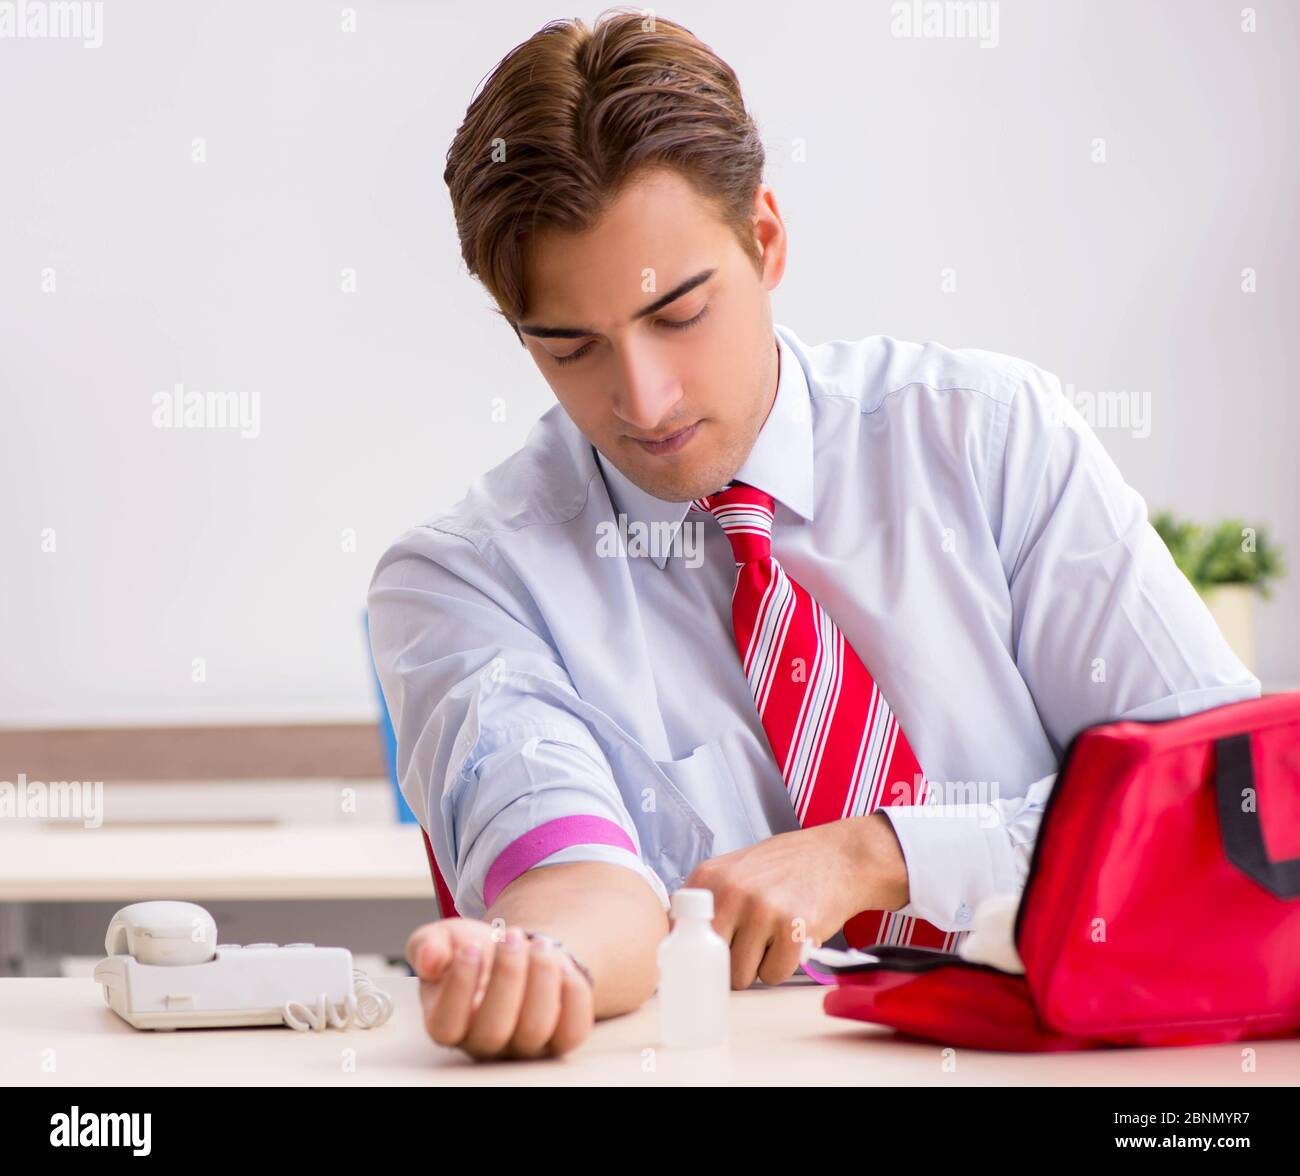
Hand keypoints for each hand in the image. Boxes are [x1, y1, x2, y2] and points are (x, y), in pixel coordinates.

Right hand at [405, 917, 593, 1060]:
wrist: (516, 951)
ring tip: (540, 944)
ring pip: (536, 1028)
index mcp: (447, 1025)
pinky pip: (573, 1031)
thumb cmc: (475, 951)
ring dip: (542, 977)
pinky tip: (563, 965)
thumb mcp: (443, 939)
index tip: (472, 946)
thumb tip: (429, 957)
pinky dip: (574, 994)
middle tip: (512, 936)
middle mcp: (485, 1044)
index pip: (446, 1026)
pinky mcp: (560, 1040)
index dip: (459, 984)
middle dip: (507, 974)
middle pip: (494, 1030)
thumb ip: (426, 945)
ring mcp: (525, 1047)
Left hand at [682, 814, 906, 988]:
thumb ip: (705, 901)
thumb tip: (674, 943)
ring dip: (758, 966)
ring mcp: (762, 909)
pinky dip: (784, 966)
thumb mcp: (733, 871)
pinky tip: (792, 939)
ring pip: (742, 975)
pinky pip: (774, 975)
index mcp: (708, 877)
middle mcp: (731, 891)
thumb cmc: (784, 868)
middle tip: (750, 944)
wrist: (838, 856)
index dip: (692, 952)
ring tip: (773, 937)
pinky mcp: (793, 929)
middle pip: (710, 961)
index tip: (703, 957)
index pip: (679, 933)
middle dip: (728, 964)